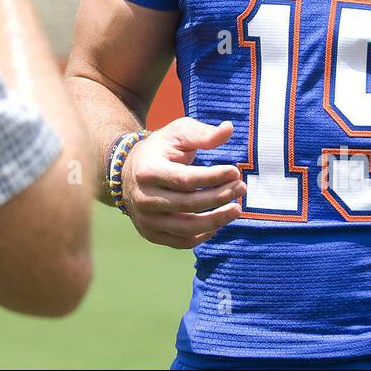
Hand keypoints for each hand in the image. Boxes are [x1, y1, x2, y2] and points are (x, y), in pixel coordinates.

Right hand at [120, 117, 245, 248]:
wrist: (129, 171)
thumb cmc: (160, 149)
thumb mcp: (177, 133)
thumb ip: (202, 133)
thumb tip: (229, 129)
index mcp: (148, 171)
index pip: (185, 180)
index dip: (213, 178)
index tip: (235, 171)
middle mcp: (144, 198)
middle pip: (188, 204)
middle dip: (220, 197)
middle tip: (241, 187)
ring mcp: (146, 220)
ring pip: (187, 228)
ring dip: (217, 219)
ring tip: (237, 208)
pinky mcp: (151, 234)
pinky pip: (183, 241)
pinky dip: (204, 235)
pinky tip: (219, 222)